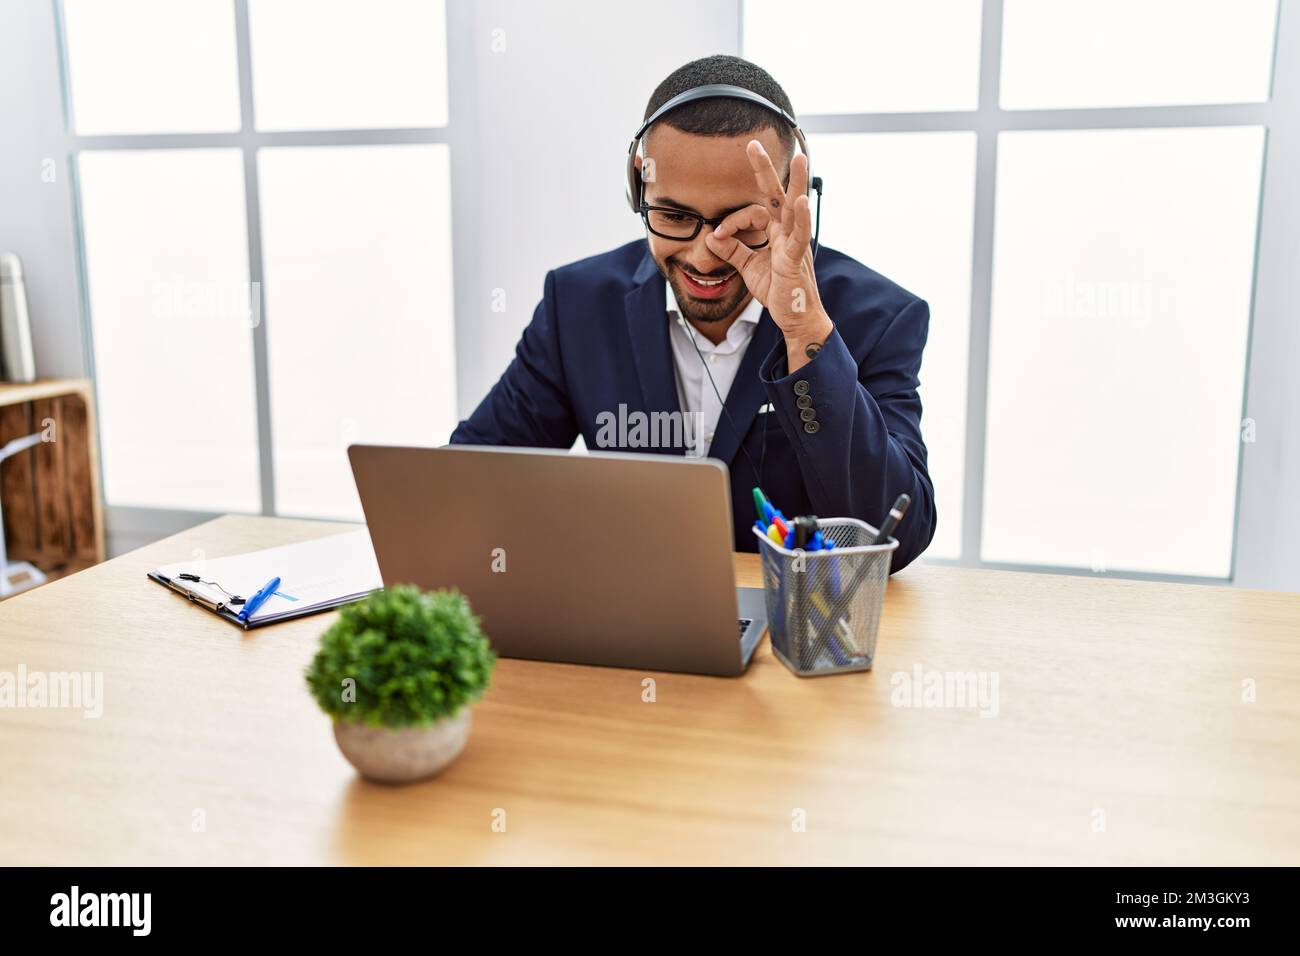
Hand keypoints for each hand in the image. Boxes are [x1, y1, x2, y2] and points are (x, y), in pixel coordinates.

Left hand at [705, 140, 831, 370]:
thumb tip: (709, 237)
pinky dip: (799, 219)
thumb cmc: (778, 290)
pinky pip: (799, 236)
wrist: (795, 317)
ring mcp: (794, 243)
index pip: (754, 212)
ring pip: (794, 207)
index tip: (716, 234)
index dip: (732, 220)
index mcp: (776, 233)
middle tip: (753, 145)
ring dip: (797, 182)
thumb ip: (732, 251)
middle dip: (766, 169)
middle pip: (777, 194)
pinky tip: (799, 202)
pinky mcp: (796, 259)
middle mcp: (787, 232)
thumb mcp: (749, 268)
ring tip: (799, 159)